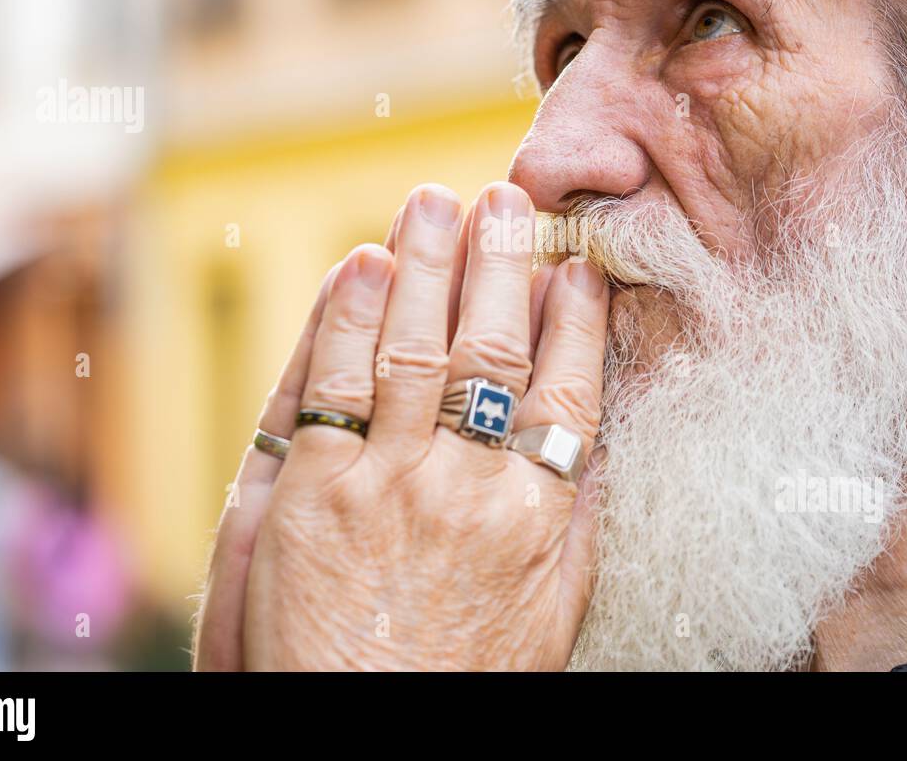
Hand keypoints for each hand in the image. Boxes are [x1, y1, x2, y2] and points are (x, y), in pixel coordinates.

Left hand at [193, 181, 607, 670]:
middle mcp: (467, 487)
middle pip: (491, 350)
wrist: (364, 734)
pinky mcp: (311, 495)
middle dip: (500, 263)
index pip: (566, 389)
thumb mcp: (553, 613)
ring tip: (437, 202)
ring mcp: (386, 485)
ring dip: (427, 266)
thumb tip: (594, 435)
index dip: (573, 318)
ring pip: (415, 349)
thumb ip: (576, 522)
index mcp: (536, 515)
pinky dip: (347, 319)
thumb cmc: (464, 678)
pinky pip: (334, 387)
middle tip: (507, 198)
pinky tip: (362, 267)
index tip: (578, 267)